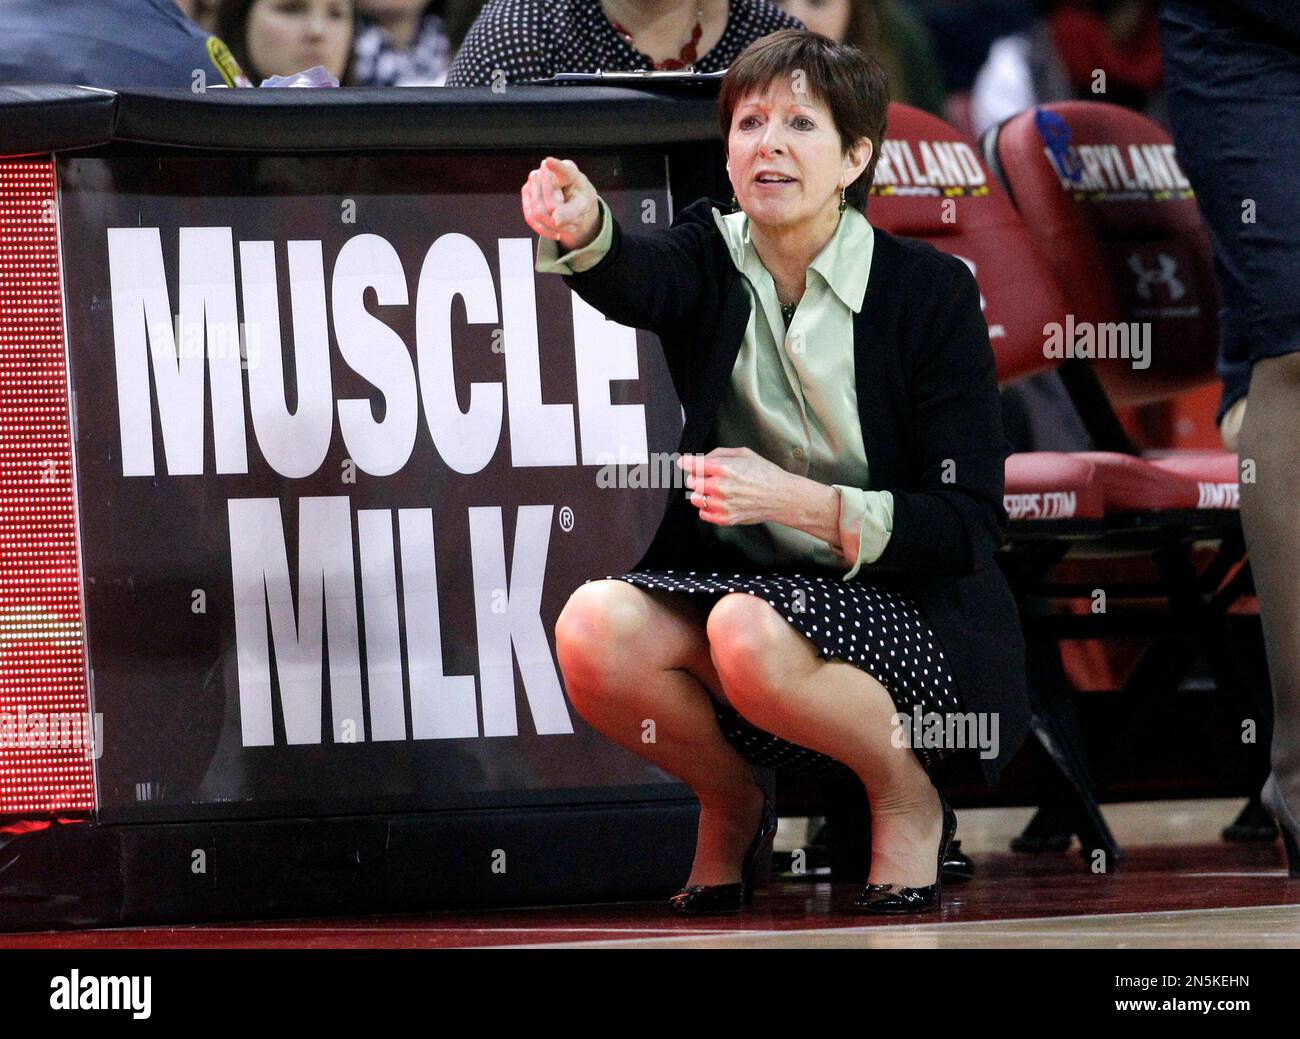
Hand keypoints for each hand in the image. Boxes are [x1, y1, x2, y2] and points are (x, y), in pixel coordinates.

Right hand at [520, 156, 599, 252]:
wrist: (573, 198)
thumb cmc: (580, 199)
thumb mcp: (583, 206)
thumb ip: (572, 212)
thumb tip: (555, 220)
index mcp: (568, 171)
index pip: (560, 169)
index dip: (555, 166)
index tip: (549, 162)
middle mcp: (546, 171)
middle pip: (548, 204)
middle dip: (559, 220)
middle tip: (574, 223)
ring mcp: (533, 180)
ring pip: (536, 213)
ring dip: (552, 227)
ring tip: (568, 226)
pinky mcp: (526, 192)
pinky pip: (530, 218)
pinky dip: (544, 229)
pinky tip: (556, 231)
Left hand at [676, 447, 793, 525]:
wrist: (781, 497)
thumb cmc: (765, 474)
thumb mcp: (744, 453)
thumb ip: (718, 454)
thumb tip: (700, 459)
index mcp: (724, 468)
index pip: (691, 465)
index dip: (686, 463)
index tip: (684, 463)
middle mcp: (720, 487)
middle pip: (691, 481)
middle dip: (697, 477)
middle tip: (709, 477)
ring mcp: (722, 504)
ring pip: (694, 498)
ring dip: (701, 493)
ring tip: (715, 490)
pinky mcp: (725, 518)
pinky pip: (703, 514)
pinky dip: (707, 508)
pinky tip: (718, 502)